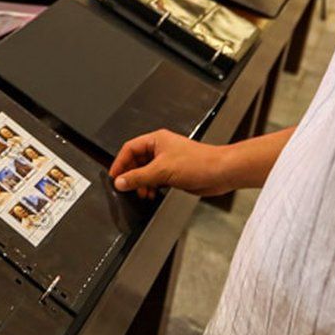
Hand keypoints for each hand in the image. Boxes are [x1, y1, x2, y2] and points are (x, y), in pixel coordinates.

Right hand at [108, 130, 235, 198]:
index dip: (120, 163)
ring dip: (141, 184)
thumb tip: (121, 181)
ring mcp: (168, 162)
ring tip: (140, 193)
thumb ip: (138, 177)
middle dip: (131, 175)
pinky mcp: (174, 174)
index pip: (129, 149)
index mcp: (156, 140)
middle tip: (126, 187)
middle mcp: (161, 149)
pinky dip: (151, 187)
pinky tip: (151, 195)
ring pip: (146, 172)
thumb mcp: (162, 170)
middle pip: (136, 161)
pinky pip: (156, 180)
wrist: (220, 172)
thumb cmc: (199, 162)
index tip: (114, 176)